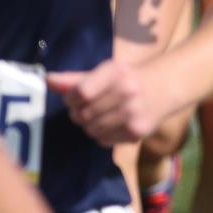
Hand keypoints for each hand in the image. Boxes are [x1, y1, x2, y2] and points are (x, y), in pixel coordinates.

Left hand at [47, 60, 175, 144]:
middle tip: (86, 108)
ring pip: (91, 129)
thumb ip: (75, 79)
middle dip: (78, 113)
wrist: (164, 88)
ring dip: (89, 125)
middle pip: (83, 114)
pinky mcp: (137, 132)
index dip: (71, 99)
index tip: (74, 98)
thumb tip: (48, 80)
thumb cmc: (128, 78)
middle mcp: (127, 92)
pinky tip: (111, 123)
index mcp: (116, 73)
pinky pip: (103, 140)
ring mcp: (133, 114)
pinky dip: (101, 134)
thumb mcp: (105, 72)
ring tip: (98, 115)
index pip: (81, 93)